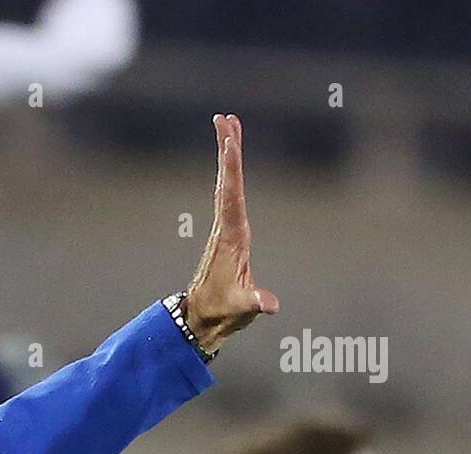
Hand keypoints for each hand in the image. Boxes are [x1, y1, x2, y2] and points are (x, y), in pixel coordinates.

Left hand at [185, 114, 277, 351]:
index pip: (231, 196)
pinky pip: (229, 195)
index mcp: (230, 237)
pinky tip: (232, 163)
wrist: (201, 318)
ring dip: (228, 156)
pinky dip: (231, 174)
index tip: (229, 143)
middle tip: (224, 118)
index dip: (232, 169)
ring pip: (226, 185)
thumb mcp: (242, 308)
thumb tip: (269, 304)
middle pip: (227, 181)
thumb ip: (255, 303)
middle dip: (227, 150)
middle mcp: (225, 227)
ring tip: (228, 126)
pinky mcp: (227, 233)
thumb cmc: (222, 311)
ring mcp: (224, 229)